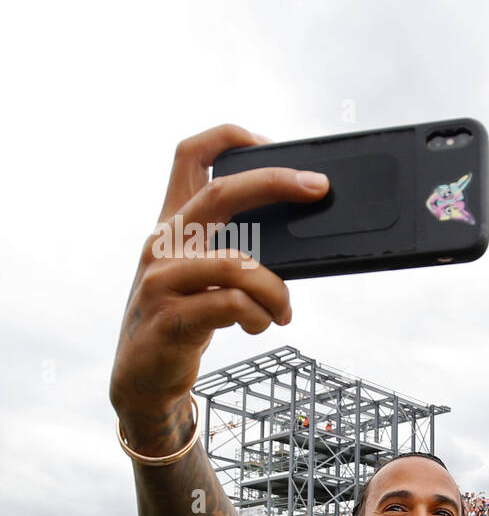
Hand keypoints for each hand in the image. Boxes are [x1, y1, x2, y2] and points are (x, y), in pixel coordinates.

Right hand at [110, 125, 328, 450]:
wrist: (143, 378)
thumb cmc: (184, 319)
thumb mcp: (203, 275)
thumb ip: (235, 248)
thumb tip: (300, 228)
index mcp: (173, 223)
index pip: (190, 155)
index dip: (229, 137)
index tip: (269, 143)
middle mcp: (163, 242)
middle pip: (222, 193)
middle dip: (277, 182)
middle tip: (318, 188)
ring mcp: (163, 279)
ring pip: (241, 265)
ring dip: (277, 290)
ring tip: (282, 311)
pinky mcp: (170, 318)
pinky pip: (234, 305)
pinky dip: (260, 316)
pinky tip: (258, 325)